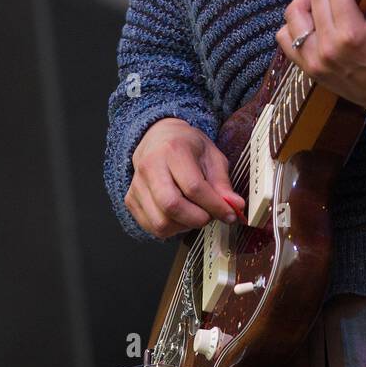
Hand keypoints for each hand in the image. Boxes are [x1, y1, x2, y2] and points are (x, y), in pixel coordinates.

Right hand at [126, 118, 246, 239]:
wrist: (158, 138)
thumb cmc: (186, 147)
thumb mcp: (212, 156)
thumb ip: (223, 183)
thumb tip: (235, 206)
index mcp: (174, 150)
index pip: (194, 187)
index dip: (215, 206)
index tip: (229, 214)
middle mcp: (150, 166)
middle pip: (172, 206)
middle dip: (198, 218)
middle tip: (210, 215)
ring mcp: (137, 184)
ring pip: (161, 222)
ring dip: (185, 225)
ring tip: (195, 213)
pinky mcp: (131, 200)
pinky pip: (152, 227)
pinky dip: (171, 228)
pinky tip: (180, 216)